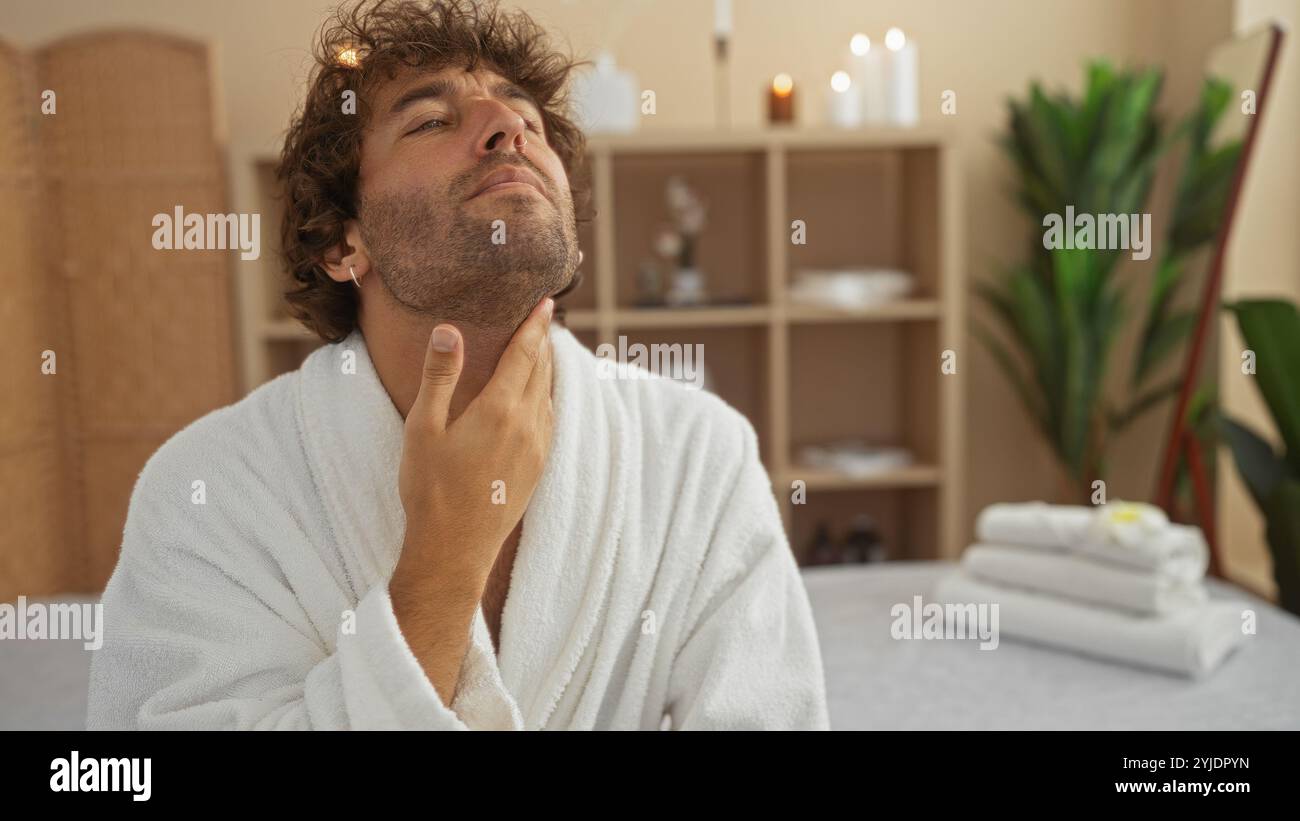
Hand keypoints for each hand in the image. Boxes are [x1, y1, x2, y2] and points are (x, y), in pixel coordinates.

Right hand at [395, 297, 554, 587]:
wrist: (454, 550)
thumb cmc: (430, 489)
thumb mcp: (423, 428)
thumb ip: (439, 376)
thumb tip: (450, 329)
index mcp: (500, 409)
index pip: (526, 354)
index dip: (536, 325)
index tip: (546, 302)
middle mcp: (527, 425)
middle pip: (542, 371)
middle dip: (543, 342)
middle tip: (543, 317)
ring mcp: (537, 449)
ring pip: (548, 395)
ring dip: (546, 369)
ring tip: (541, 351)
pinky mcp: (539, 468)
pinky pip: (549, 420)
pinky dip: (545, 397)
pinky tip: (537, 398)